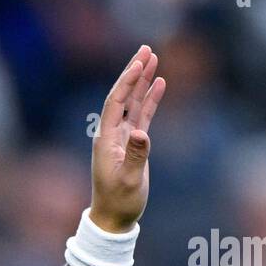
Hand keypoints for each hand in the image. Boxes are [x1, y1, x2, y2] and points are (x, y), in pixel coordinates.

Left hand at [89, 45, 165, 232]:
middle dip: (133, 72)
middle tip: (146, 48)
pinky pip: (142, 115)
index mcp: (105, 139)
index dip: (127, 81)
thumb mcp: (128, 181)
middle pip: (122, 95)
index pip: (115, 102)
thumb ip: (136, 156)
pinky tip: (159, 83)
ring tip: (153, 58)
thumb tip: (141, 133)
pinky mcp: (132, 143)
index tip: (139, 62)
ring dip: (142, 81)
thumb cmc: (119, 202)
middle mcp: (111, 133)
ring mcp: (122, 137)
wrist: (114, 217)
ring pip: (133, 102)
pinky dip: (150, 99)